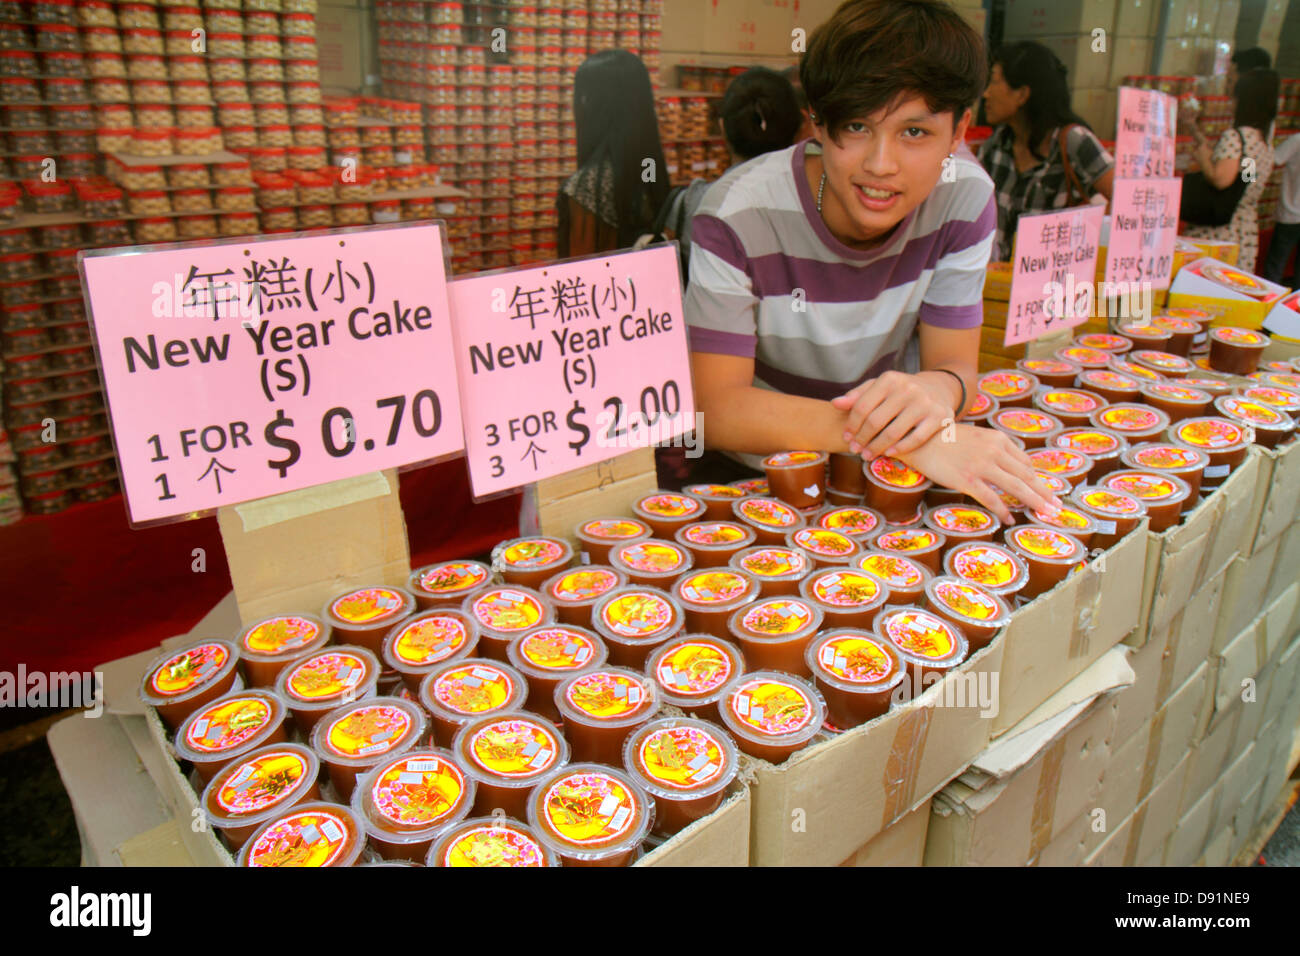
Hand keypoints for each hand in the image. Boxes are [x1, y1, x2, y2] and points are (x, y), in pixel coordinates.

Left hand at [830, 370, 956, 458]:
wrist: (939, 388)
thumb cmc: (901, 391)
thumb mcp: (880, 387)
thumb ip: (857, 395)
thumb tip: (835, 404)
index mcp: (890, 379)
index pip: (862, 406)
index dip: (851, 425)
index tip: (846, 437)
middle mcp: (908, 389)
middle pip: (875, 421)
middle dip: (862, 439)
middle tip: (855, 450)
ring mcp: (924, 403)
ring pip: (893, 433)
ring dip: (877, 448)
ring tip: (867, 455)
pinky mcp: (939, 417)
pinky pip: (915, 439)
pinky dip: (899, 449)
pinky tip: (888, 454)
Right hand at [896, 424, 1062, 524]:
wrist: (920, 440)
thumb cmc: (947, 440)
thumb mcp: (977, 437)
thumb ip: (995, 449)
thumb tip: (1012, 465)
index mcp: (998, 440)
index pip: (1025, 462)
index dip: (1038, 479)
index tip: (1047, 491)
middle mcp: (994, 451)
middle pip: (1027, 475)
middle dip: (1044, 493)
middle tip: (1057, 507)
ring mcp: (981, 466)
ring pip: (1015, 487)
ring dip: (1033, 502)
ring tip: (1044, 513)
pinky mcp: (967, 479)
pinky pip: (991, 498)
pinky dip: (1003, 510)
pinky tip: (1010, 519)